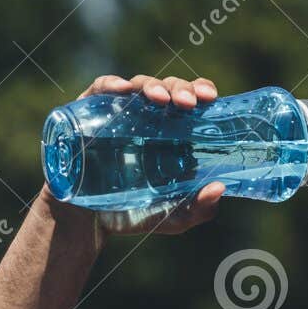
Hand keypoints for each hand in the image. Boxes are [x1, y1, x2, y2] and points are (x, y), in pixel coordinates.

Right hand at [39, 72, 225, 238]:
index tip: (211, 98)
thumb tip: (220, 188)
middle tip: (188, 103)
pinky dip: (111, 84)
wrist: (88, 223)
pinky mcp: (90, 112)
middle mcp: (149, 117)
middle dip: (180, 89)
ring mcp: (120, 112)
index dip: (201, 91)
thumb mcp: (173, 217)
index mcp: (173, 133)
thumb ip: (199, 209)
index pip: (191, 101)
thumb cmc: (132, 213)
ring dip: (152, 86)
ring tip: (161, 99)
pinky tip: (122, 90)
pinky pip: (100, 89)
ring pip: (139, 85)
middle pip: (168, 88)